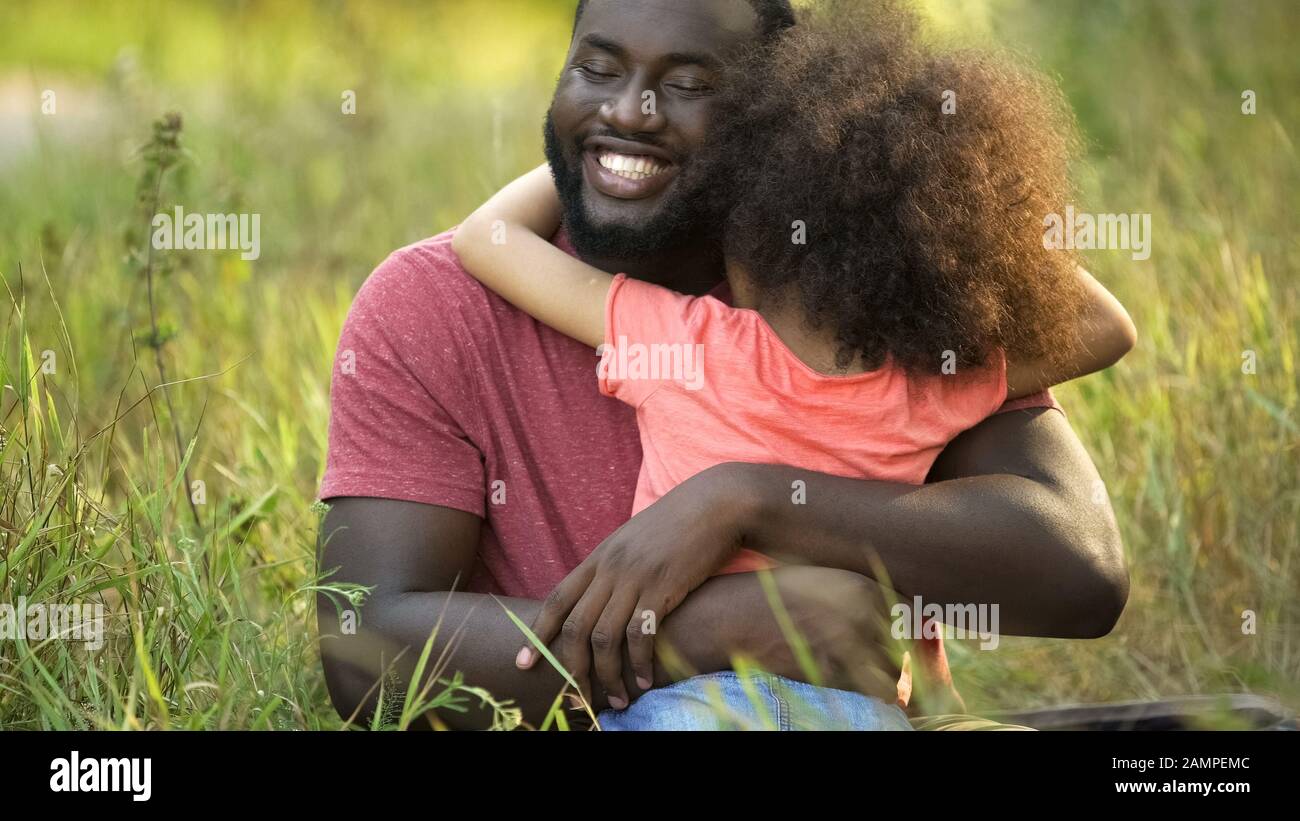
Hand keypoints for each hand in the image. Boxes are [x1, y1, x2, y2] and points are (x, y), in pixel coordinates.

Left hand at [516, 464, 751, 708]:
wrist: (716, 505)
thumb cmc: (678, 525)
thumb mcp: (634, 540)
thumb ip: (614, 567)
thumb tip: (599, 595)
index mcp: (599, 557)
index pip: (557, 599)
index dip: (538, 633)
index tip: (524, 663)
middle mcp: (610, 568)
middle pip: (576, 626)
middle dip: (572, 667)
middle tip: (578, 695)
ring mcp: (634, 577)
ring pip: (604, 637)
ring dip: (607, 675)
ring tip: (617, 699)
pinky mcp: (662, 587)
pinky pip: (639, 634)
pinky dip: (638, 662)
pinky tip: (645, 679)